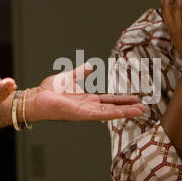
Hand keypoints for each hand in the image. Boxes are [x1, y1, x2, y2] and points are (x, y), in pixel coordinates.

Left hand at [25, 63, 147, 121]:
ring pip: (110, 113)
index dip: (123, 100)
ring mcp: (86, 112)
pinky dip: (112, 114)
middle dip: (129, 109)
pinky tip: (123, 113)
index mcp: (88, 100)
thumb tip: (89, 66)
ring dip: (125, 113)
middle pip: (113, 108)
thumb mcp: (69, 78)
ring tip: (140, 112)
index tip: (136, 100)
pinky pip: (99, 114)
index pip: (110, 100)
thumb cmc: (49, 91)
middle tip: (144, 109)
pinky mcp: (81, 114)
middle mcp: (89, 107)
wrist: (37, 97)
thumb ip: (80, 73)